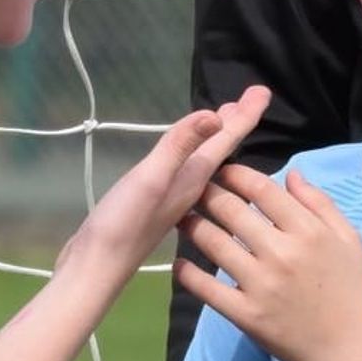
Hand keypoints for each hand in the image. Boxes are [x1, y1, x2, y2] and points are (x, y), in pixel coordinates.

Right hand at [62, 87, 270, 274]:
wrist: (97, 268)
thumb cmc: (124, 224)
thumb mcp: (151, 178)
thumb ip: (180, 147)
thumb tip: (214, 116)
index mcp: (195, 178)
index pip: (226, 140)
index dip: (244, 116)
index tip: (263, 92)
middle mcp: (191, 187)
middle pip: (220, 147)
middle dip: (235, 121)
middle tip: (252, 97)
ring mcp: (174, 197)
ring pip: (205, 159)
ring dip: (216, 136)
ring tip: (224, 117)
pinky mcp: (157, 205)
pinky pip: (187, 171)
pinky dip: (193, 153)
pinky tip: (189, 157)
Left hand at [174, 166, 361, 360]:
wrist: (351, 349)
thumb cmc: (353, 291)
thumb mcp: (349, 239)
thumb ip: (320, 204)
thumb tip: (290, 174)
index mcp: (308, 231)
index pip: (261, 189)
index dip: (236, 174)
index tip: (223, 170)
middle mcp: (281, 253)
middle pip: (232, 211)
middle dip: (208, 193)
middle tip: (194, 189)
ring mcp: (260, 284)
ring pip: (214, 244)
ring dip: (193, 226)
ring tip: (182, 218)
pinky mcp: (246, 315)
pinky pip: (208, 290)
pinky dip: (189, 275)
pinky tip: (179, 264)